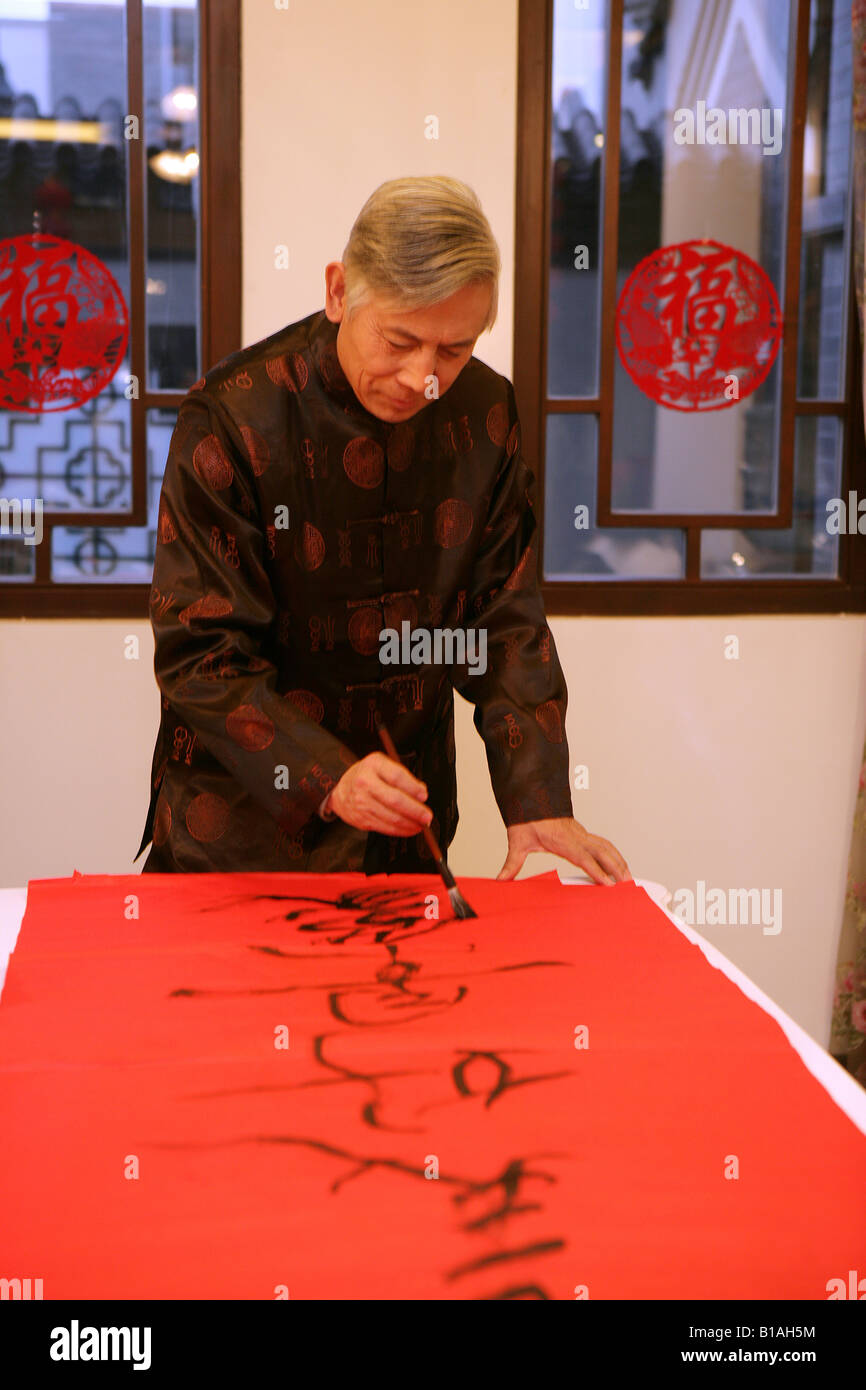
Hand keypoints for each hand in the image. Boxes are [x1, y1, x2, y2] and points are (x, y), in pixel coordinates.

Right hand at [329, 752, 432, 836]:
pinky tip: (410, 829)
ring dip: (410, 823)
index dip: (413, 788)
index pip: (397, 776)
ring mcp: (362, 802)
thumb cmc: (366, 776)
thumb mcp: (382, 766)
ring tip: (421, 825)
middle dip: (415, 810)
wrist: (340, 789)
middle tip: (427, 816)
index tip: (424, 796)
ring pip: (391, 817)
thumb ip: (401, 776)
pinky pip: (385, 827)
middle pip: (395, 800)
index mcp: (373, 765)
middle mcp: (365, 783)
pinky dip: (400, 830)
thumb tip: (421, 792)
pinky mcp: (362, 818)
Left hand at [497, 816, 631, 883]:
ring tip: (629, 879)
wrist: (531, 796)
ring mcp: (582, 834)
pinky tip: (619, 865)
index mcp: (563, 840)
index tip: (608, 884)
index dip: (596, 871)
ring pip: (606, 847)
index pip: (583, 857)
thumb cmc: (525, 818)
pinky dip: (614, 854)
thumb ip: (511, 863)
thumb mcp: (517, 841)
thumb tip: (500, 880)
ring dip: (619, 861)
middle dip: (617, 868)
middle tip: (628, 885)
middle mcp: (576, 836)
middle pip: (603, 852)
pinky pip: (603, 844)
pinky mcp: (583, 834)